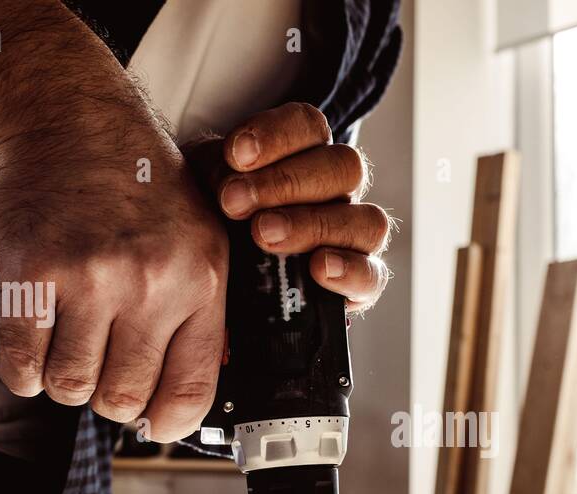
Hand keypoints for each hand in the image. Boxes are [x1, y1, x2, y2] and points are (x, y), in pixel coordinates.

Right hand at [0, 122, 227, 442]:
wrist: (75, 122)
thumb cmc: (138, 186)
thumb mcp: (200, 245)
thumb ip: (199, 317)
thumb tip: (179, 400)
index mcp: (200, 283)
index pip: (189, 391)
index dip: (166, 424)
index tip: (152, 424)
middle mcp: (151, 283)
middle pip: (123, 397)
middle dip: (107, 396)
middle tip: (99, 371)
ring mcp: (91, 279)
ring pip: (71, 385)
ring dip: (63, 383)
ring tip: (66, 351)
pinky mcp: (33, 273)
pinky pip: (24, 362)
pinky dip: (24, 371)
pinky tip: (33, 350)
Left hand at [214, 103, 391, 311]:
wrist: (214, 286)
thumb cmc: (213, 228)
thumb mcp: (202, 189)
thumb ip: (218, 173)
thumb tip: (231, 177)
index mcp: (304, 156)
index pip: (309, 126)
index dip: (276, 135)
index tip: (236, 155)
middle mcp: (338, 193)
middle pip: (345, 167)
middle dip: (287, 182)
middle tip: (236, 203)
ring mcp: (354, 238)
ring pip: (368, 220)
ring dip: (314, 224)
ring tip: (264, 236)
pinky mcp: (359, 284)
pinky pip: (374, 275)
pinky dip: (350, 271)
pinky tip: (316, 269)